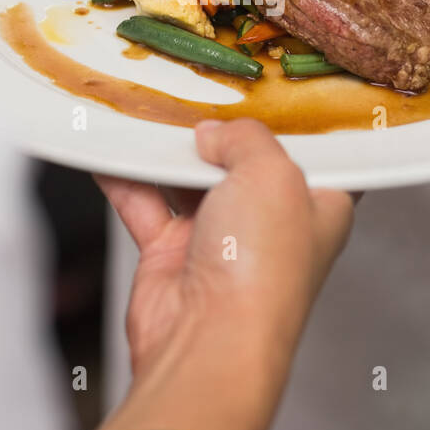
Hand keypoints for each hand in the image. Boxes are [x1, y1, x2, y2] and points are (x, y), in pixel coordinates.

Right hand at [81, 119, 352, 429]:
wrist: (206, 343)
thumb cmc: (261, 271)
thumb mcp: (273, 173)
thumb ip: (246, 137)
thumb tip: (213, 133)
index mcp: (319, 208)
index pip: (319, 158)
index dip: (301, 124)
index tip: (278, 87)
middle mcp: (271, 225)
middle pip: (245, 162)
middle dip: (220, 131)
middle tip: (196, 89)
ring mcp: (220, 240)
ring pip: (189, 180)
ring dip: (167, 151)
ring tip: (147, 109)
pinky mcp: (171, 255)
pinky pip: (145, 204)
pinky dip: (126, 178)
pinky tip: (109, 148)